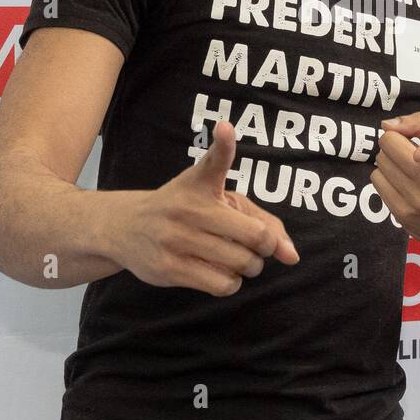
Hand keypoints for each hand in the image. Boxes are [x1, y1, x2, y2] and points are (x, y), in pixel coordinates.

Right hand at [109, 120, 299, 294]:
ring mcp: (177, 239)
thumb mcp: (216, 197)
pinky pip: (221, 285)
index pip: (216, 161)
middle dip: (264, 248)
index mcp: (201, 184)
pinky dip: (231, 283)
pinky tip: (221, 273)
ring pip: (240, 264)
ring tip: (237, 261)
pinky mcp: (170, 268)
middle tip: (255, 247)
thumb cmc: (183, 209)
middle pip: (255, 236)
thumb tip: (293, 256)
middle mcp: (189, 209)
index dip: (225, 147)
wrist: (126, 227)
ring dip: (248, 268)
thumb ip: (264, 221)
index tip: (227, 134)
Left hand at [371, 111, 419, 257]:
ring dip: (390, 159)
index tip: (419, 155)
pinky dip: (385, 175)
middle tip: (408, 148)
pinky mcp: (402, 216)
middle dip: (396, 140)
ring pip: (381, 162)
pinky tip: (402, 181)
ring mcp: (418, 204)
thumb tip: (387, 125)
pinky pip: (376, 180)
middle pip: (391, 145)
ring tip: (408, 167)